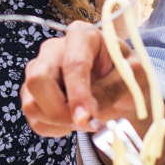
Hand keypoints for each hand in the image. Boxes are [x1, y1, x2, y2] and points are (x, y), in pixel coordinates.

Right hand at [20, 22, 146, 136]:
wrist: (117, 81)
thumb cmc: (126, 72)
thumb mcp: (134, 76)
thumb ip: (114, 88)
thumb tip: (91, 111)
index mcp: (81, 36)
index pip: (73, 64)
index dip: (78, 93)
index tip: (86, 117)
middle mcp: (52, 50)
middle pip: (38, 80)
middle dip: (59, 110)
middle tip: (85, 123)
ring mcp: (38, 70)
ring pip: (30, 103)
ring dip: (58, 122)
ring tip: (85, 120)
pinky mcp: (31, 92)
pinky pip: (34, 119)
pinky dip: (54, 129)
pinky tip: (72, 121)